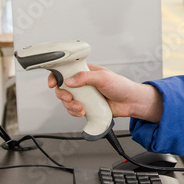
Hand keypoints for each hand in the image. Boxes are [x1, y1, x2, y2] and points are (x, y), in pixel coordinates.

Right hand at [47, 63, 162, 122]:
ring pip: (67, 101)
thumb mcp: (103, 77)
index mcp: (85, 71)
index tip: (53, 83)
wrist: (130, 102)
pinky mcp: (86, 106)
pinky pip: (74, 110)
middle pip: (63, 88)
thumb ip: (85, 77)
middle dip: (63, 95)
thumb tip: (70, 81)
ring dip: (70, 105)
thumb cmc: (121, 86)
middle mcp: (82, 83)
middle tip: (70, 98)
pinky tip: (83, 112)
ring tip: (80, 107)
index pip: (65, 71)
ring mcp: (84, 96)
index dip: (56, 76)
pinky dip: (75, 112)